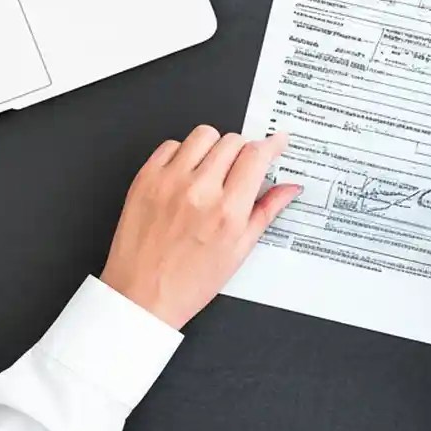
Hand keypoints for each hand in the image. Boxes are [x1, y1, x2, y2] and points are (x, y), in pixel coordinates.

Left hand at [100, 126, 301, 329]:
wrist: (141, 295)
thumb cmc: (188, 282)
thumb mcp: (238, 251)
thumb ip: (266, 212)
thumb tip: (289, 188)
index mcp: (227, 211)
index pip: (256, 156)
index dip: (271, 144)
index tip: (276, 142)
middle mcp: (199, 191)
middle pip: (233, 141)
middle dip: (243, 150)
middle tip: (240, 168)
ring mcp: (169, 181)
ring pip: (203, 134)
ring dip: (214, 147)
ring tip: (212, 170)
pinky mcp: (145, 179)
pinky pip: (170, 145)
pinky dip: (182, 154)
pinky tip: (185, 175)